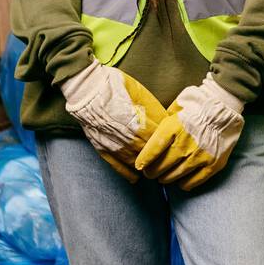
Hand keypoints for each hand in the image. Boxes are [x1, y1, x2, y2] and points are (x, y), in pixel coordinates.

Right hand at [60, 57, 168, 182]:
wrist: (88, 90)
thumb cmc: (117, 88)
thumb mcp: (143, 95)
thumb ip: (156, 113)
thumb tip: (166, 124)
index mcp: (145, 126)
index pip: (165, 142)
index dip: (171, 142)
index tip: (175, 141)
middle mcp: (133, 141)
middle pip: (154, 157)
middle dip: (162, 157)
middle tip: (168, 157)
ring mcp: (118, 148)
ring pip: (139, 165)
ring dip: (148, 167)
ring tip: (154, 167)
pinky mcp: (104, 150)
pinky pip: (120, 169)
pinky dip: (129, 174)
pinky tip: (135, 177)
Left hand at [135, 76, 244, 190]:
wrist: (225, 106)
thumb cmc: (198, 105)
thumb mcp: (176, 107)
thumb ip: (164, 122)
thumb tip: (150, 133)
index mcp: (173, 127)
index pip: (152, 151)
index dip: (143, 161)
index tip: (140, 165)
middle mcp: (185, 144)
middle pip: (160, 167)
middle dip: (152, 172)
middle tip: (151, 172)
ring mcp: (199, 156)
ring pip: (174, 177)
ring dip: (165, 178)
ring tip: (164, 176)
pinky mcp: (212, 164)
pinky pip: (192, 182)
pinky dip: (183, 184)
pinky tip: (181, 180)